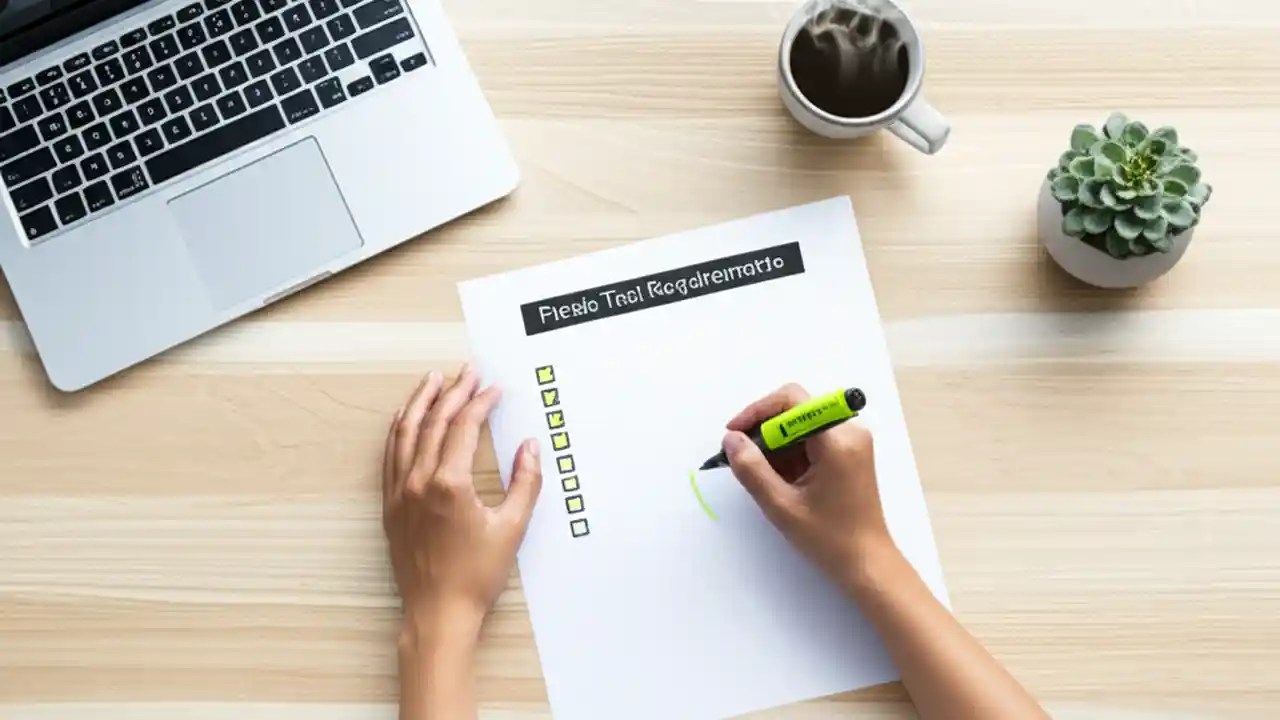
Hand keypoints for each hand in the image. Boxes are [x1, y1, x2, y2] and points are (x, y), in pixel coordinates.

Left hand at [383, 366, 542, 643]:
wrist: (438, 613)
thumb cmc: (475, 576)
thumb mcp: (512, 528)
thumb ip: (525, 483)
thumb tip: (530, 447)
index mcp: (449, 484)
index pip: (464, 427)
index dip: (480, 402)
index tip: (493, 388)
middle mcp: (418, 482)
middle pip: (434, 422)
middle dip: (453, 392)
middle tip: (467, 372)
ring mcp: (399, 493)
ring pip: (405, 432)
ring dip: (420, 402)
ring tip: (432, 380)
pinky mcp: (390, 506)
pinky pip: (390, 456)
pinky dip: (399, 430)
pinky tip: (406, 418)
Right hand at [722, 383, 892, 590]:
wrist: (867, 563)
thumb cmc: (829, 538)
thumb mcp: (781, 505)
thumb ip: (751, 468)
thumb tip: (731, 439)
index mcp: (838, 439)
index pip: (792, 400)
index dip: (757, 411)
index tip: (735, 434)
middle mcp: (849, 431)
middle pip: (796, 410)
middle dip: (765, 431)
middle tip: (743, 457)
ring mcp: (852, 442)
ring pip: (802, 425)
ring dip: (777, 445)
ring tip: (761, 475)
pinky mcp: (849, 454)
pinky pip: (812, 439)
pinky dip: (791, 453)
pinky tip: (779, 479)